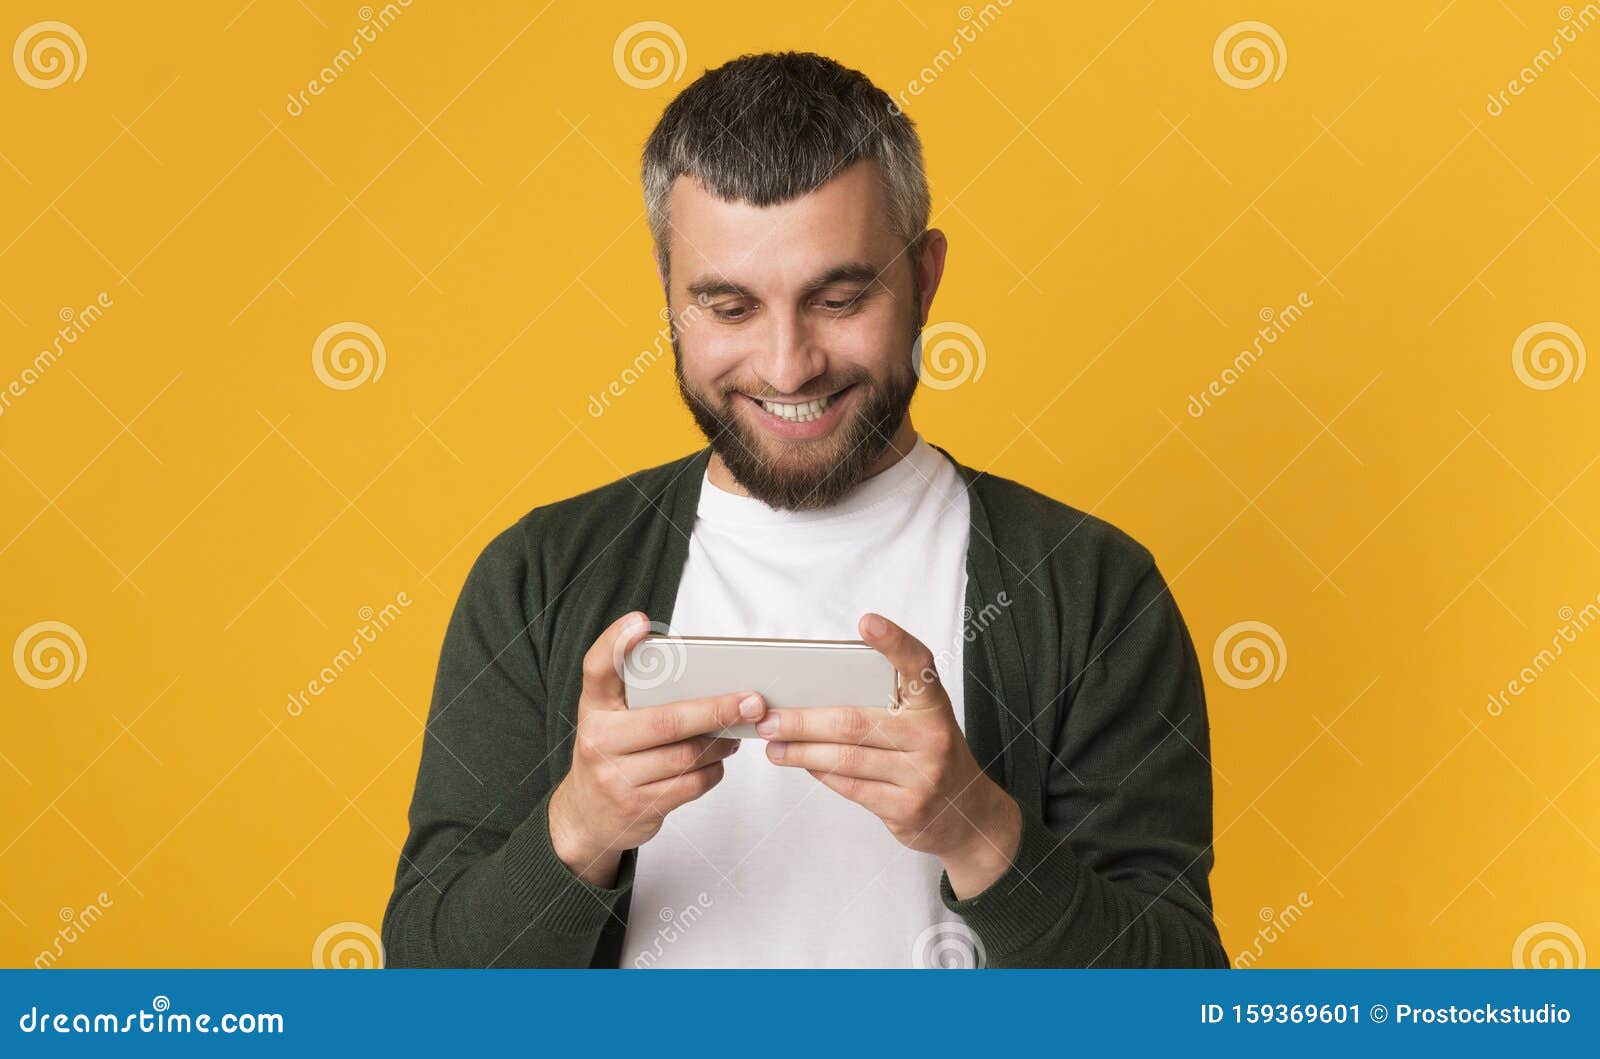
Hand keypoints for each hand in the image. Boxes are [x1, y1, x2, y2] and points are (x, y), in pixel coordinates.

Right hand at [547, 611, 764, 886]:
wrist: (584, 818)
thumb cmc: (611, 755)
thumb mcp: (610, 720)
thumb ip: (639, 698)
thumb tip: (705, 680)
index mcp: (593, 708)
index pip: (598, 669)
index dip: (615, 643)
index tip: (640, 621)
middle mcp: (598, 740)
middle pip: (666, 721)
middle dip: (716, 710)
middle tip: (752, 701)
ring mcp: (615, 777)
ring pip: (685, 756)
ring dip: (720, 743)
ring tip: (738, 732)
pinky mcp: (637, 807)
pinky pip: (689, 784)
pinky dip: (712, 770)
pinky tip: (717, 761)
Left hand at [755, 613, 1021, 897]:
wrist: (968, 815)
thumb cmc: (932, 756)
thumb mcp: (924, 721)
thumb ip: (887, 704)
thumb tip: (819, 694)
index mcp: (933, 705)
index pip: (917, 664)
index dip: (894, 641)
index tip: (867, 623)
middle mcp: (931, 736)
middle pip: (855, 723)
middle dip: (804, 721)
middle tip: (770, 717)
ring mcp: (922, 774)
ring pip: (846, 758)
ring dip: (801, 751)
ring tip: (774, 745)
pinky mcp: (907, 807)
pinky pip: (852, 786)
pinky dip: (821, 773)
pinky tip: (803, 764)